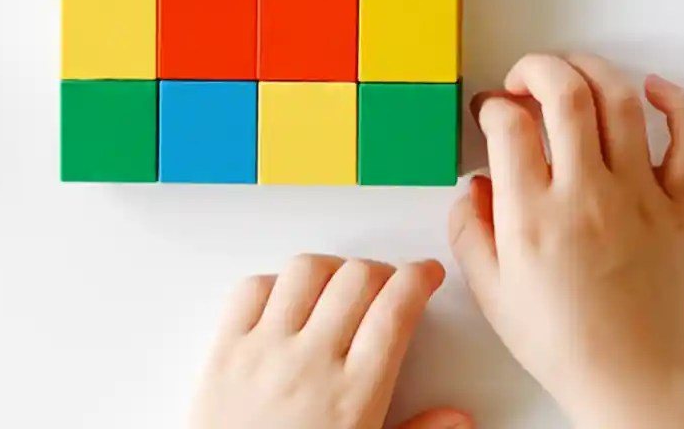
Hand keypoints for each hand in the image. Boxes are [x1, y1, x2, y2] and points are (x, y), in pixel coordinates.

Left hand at [190, 255, 469, 428]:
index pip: (396, 309)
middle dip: (382, 272)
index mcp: (354, 395)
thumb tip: (458, 419)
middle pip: (358, 278)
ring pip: (306, 271)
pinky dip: (275, 284)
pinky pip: (252, 290)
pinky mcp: (225, 352)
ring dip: (332, 270)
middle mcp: (310, 364)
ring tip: (339, 287)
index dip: (419, 278)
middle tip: (388, 286)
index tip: (426, 275)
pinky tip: (288, 301)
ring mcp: (264, 352)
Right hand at [449, 54, 683, 427]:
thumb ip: (470, 230)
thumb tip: (474, 184)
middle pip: (565, 92)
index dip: (492, 105)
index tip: (489, 111)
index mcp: (532, 217)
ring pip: (620, 100)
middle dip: (536, 67)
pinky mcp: (676, 204)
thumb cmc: (563, 342)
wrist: (632, 378)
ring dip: (591, 68)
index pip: (510, 125)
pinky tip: (651, 89)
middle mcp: (586, 195)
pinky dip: (676, 102)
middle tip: (523, 79)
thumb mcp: (492, 292)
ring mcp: (637, 195)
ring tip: (571, 72)